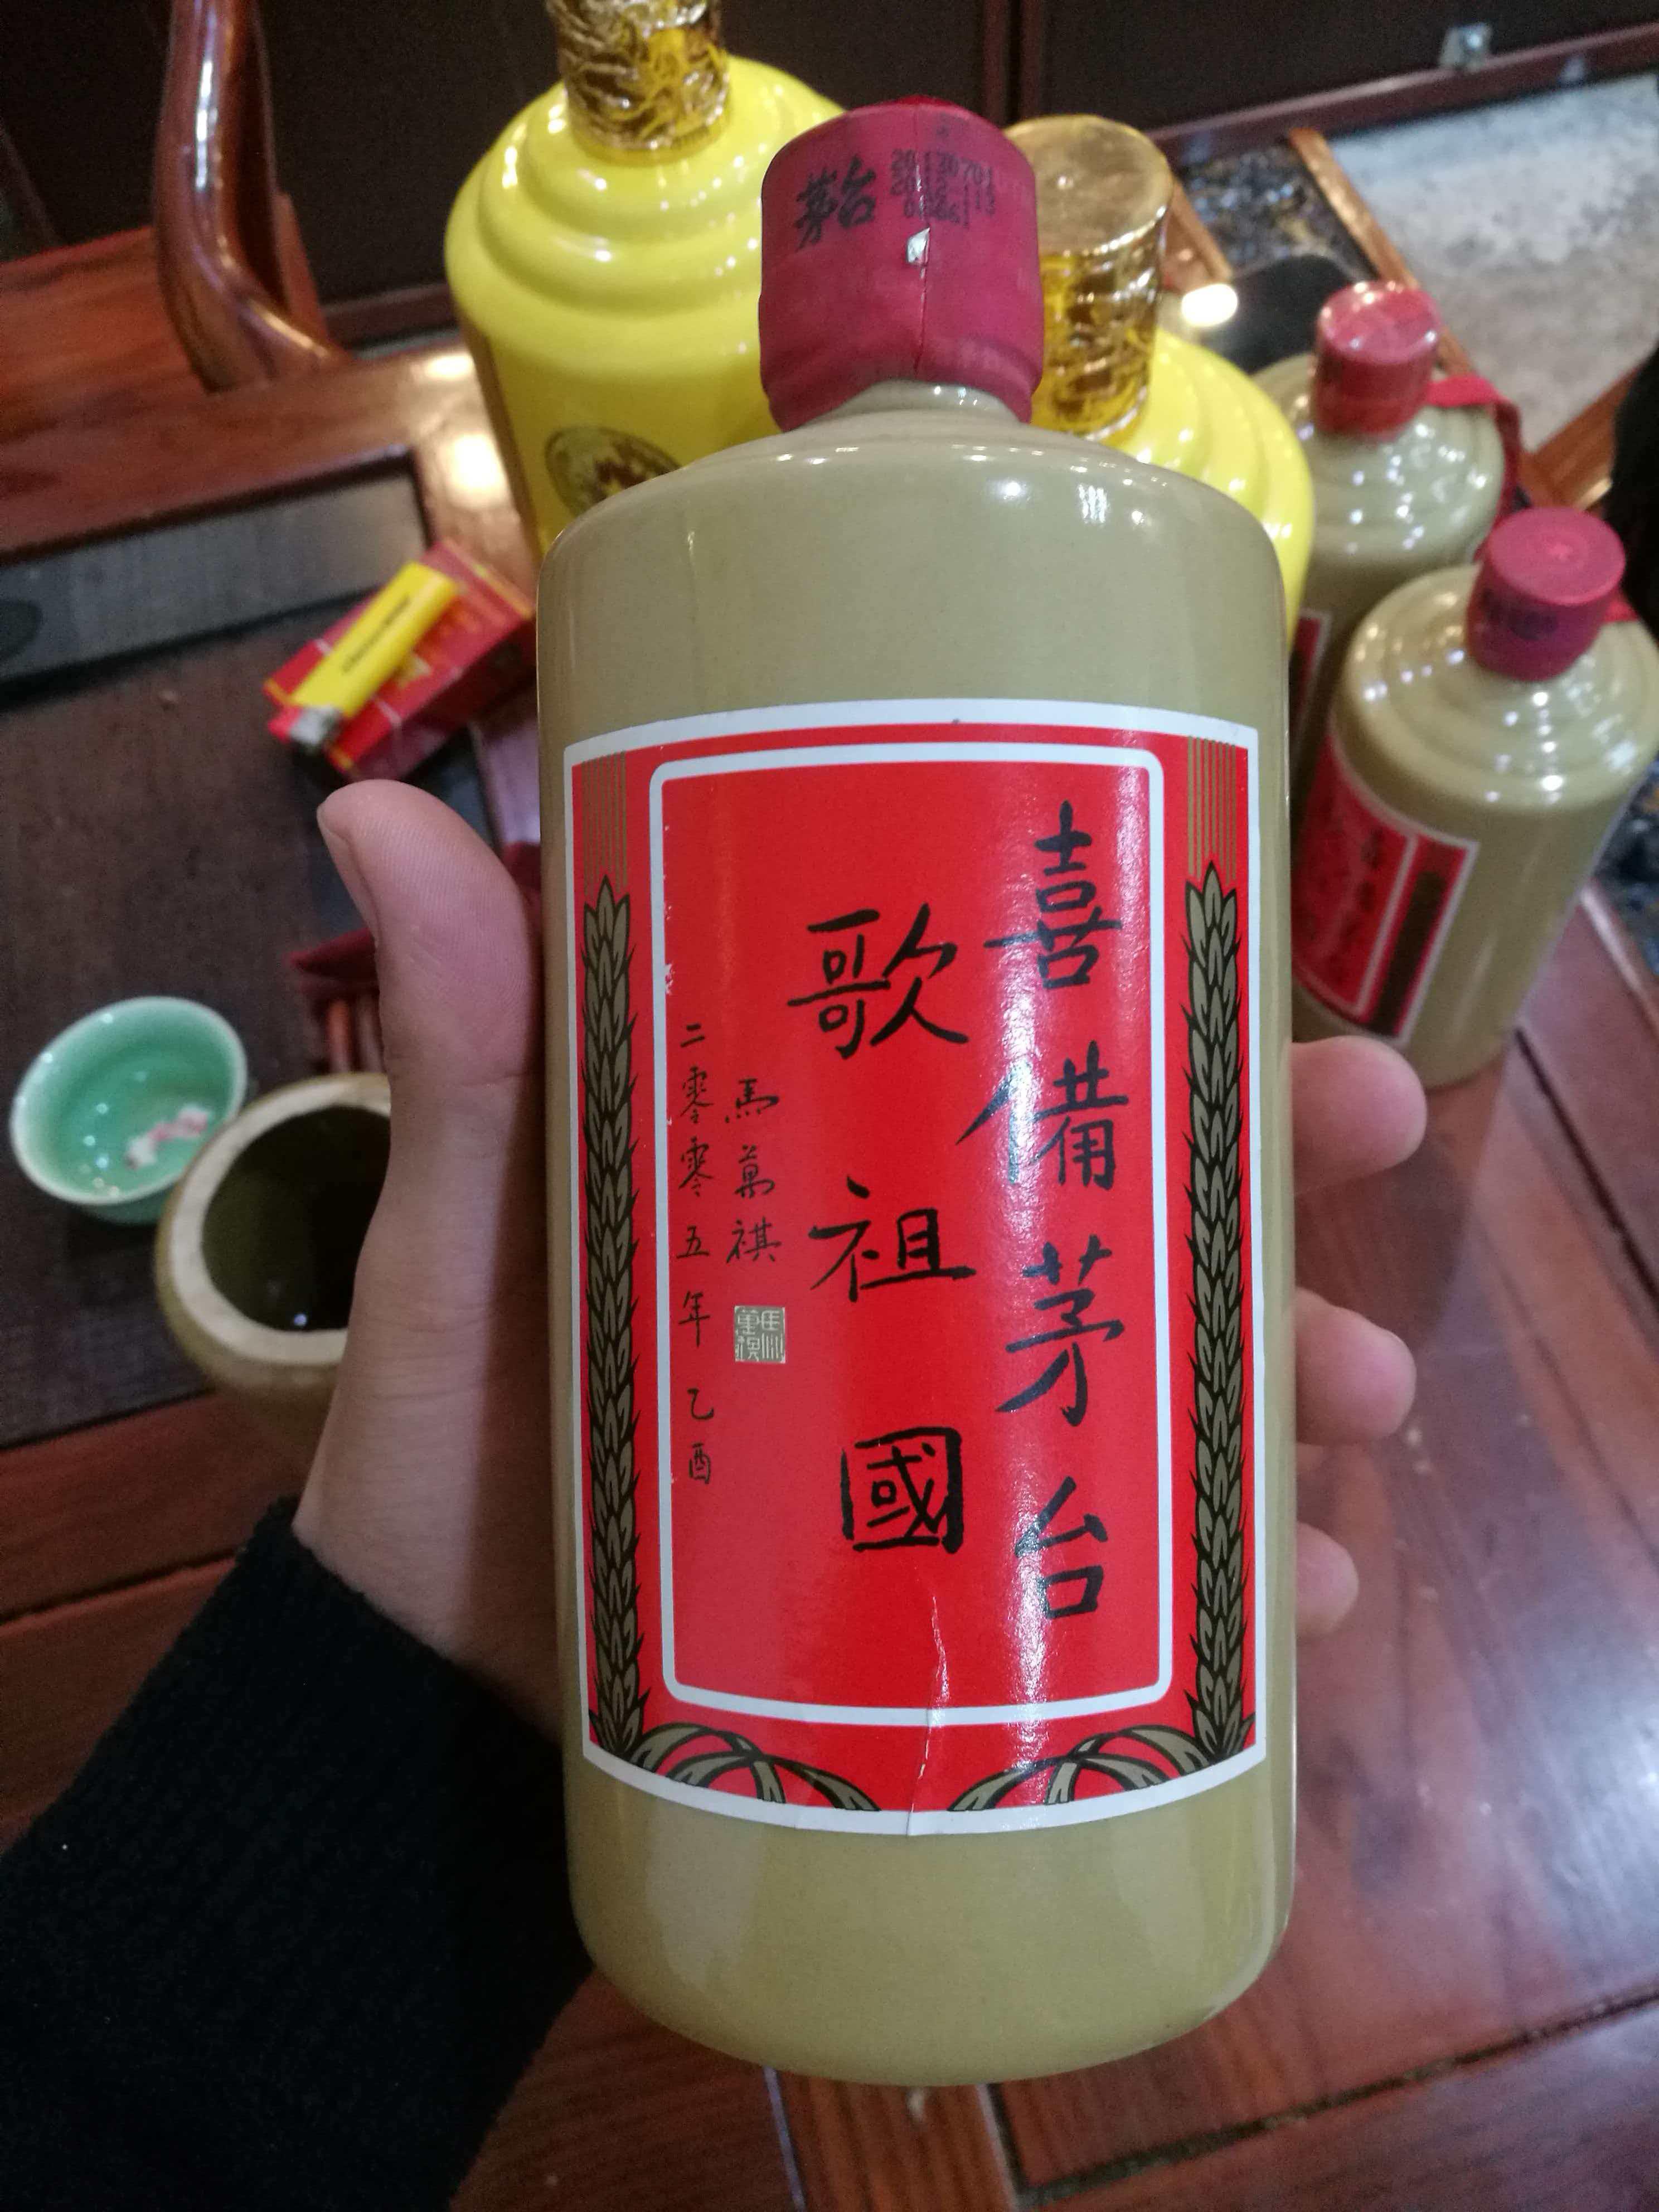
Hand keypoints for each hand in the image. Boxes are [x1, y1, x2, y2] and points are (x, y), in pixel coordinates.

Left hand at [294, 788, 1423, 1730]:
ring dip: (1291, 1368)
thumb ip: (467, 1063)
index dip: (1143, 986)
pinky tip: (1312, 1595)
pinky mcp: (969, 1596)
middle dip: (1273, 1159)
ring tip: (1361, 1402)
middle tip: (1371, 1127)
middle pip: (1130, 1192)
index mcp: (822, 1173)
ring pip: (1171, 1372)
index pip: (1009, 1047)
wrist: (431, 1713)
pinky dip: (1245, 1580)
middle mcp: (914, 1289)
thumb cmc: (444, 1457)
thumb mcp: (466, 1248)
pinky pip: (1143, 1572)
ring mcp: (952, 1444)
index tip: (1244, 937)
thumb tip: (373, 807)